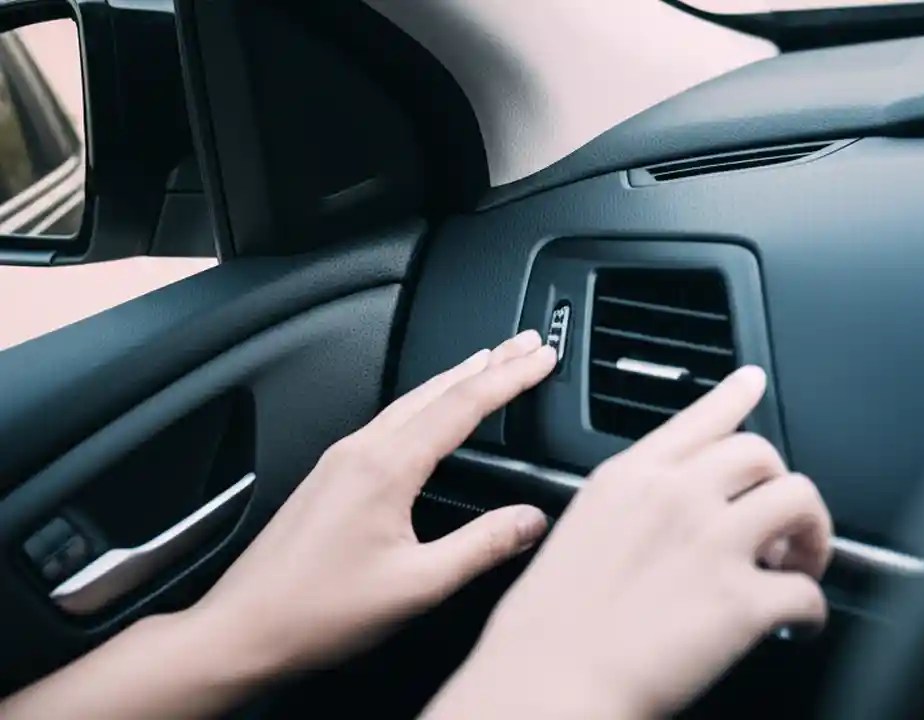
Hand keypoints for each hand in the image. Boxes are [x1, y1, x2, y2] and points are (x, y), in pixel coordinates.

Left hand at [192, 330, 557, 675]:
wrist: (243, 629)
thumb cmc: (317, 612)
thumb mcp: (417, 586)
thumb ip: (481, 547)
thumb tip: (531, 520)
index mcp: (386, 467)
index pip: (463, 405)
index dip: (510, 377)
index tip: (543, 358)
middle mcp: (360, 451)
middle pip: (436, 389)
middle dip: (488, 363)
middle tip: (526, 343)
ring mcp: (341, 460)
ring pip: (410, 401)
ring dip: (456, 379)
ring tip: (489, 364)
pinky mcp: (330, 476)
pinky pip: (390, 420)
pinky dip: (427, 403)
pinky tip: (432, 413)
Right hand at [428, 366, 832, 718]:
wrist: (548, 685)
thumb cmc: (549, 629)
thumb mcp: (579, 533)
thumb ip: (631, 508)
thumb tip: (676, 515)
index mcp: (630, 479)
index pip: (698, 417)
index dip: (735, 395)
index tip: (753, 381)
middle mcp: (676, 497)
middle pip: (763, 453)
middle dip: (781, 487)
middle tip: (780, 528)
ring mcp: (713, 543)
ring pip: (801, 501)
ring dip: (813, 536)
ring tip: (799, 568)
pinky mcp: (742, 601)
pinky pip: (809, 594)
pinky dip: (812, 613)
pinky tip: (795, 626)